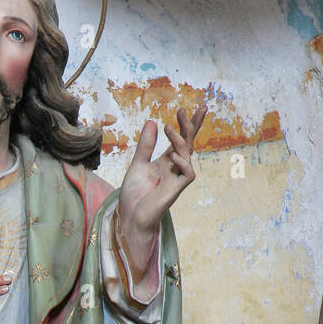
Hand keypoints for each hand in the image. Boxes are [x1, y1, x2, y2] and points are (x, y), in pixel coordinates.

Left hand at [116, 102, 206, 263]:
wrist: (130, 215)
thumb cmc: (135, 193)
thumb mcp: (138, 163)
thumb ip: (145, 145)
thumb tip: (152, 121)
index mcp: (166, 160)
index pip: (182, 139)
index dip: (188, 124)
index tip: (192, 107)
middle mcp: (175, 167)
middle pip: (189, 143)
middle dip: (189, 126)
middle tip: (182, 110)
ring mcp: (177, 178)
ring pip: (187, 154)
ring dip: (180, 140)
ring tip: (168, 128)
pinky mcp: (176, 190)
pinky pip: (188, 174)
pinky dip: (183, 163)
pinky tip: (173, 156)